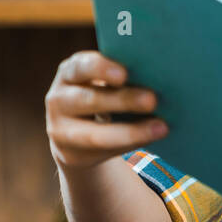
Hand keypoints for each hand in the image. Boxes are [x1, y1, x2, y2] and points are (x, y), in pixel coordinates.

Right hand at [45, 51, 168, 171]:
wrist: (75, 132)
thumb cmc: (101, 95)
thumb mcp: (101, 82)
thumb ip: (120, 77)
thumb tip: (162, 74)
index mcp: (70, 71)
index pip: (82, 66)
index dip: (102, 69)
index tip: (124, 74)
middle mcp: (58, 99)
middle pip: (89, 99)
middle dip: (123, 100)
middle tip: (153, 100)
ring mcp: (59, 129)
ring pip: (94, 134)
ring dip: (131, 132)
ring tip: (161, 127)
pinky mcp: (69, 155)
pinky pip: (103, 151)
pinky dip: (130, 144)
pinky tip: (152, 138)